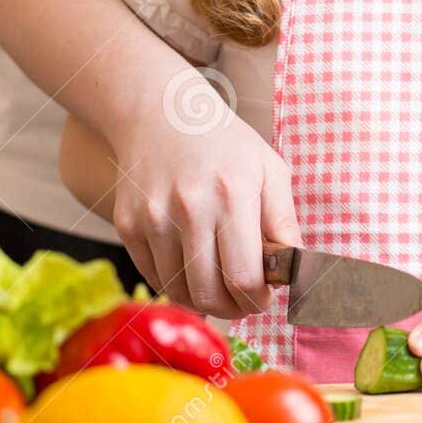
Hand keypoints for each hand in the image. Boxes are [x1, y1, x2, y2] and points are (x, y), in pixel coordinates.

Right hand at [109, 70, 300, 319]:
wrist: (161, 113)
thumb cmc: (225, 144)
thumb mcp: (270, 170)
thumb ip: (285, 223)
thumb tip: (294, 273)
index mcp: (232, 194)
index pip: (244, 278)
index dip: (258, 301)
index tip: (264, 298)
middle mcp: (189, 208)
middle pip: (210, 294)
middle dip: (234, 309)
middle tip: (243, 301)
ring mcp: (153, 218)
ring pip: (180, 292)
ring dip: (205, 301)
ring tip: (220, 287)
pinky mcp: (128, 225)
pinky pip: (155, 279)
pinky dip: (177, 285)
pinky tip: (193, 269)